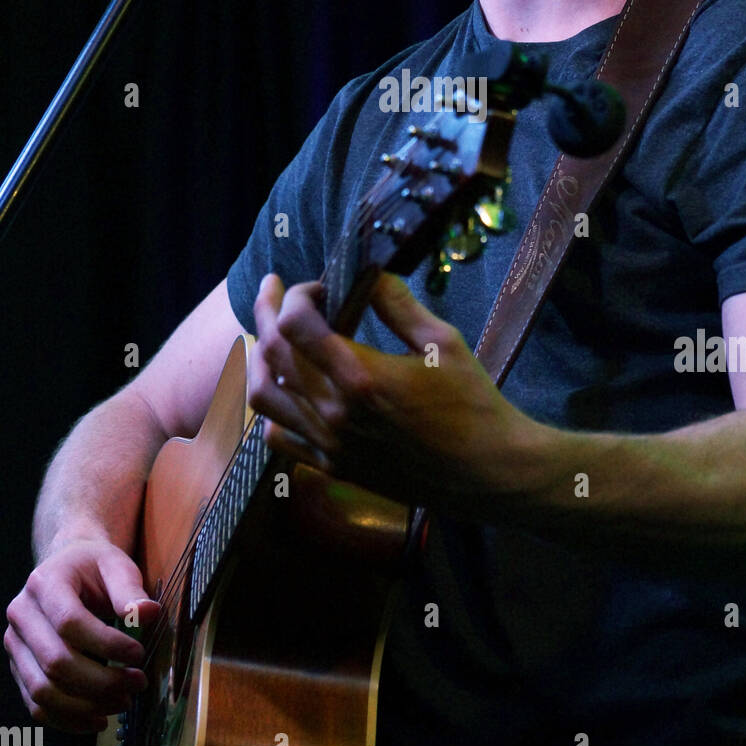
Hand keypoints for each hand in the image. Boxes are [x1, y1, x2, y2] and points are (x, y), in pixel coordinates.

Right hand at [5, 540, 158, 733]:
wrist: (68, 565)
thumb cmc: (94, 565)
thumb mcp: (116, 564)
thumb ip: (131, 590)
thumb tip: (148, 614)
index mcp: (44, 583)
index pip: (69, 622)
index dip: (107, 644)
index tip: (139, 653)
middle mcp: (22, 615)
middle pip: (56, 662)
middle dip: (101, 681)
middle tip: (136, 683)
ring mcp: (16, 644)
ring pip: (43, 690)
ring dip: (86, 705)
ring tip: (122, 701)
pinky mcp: (20, 667)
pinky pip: (35, 704)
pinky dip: (67, 719)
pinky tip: (97, 718)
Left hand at [248, 270, 548, 516]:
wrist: (486, 472)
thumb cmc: (472, 402)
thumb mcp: (443, 341)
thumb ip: (397, 304)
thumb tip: (366, 274)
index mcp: (361, 377)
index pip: (296, 324)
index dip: (298, 295)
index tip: (321, 286)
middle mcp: (335, 412)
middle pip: (272, 353)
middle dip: (267, 311)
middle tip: (274, 287)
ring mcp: (329, 444)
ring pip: (263, 395)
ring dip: (259, 357)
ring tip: (268, 333)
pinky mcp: (333, 466)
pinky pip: (279, 435)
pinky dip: (271, 406)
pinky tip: (287, 386)